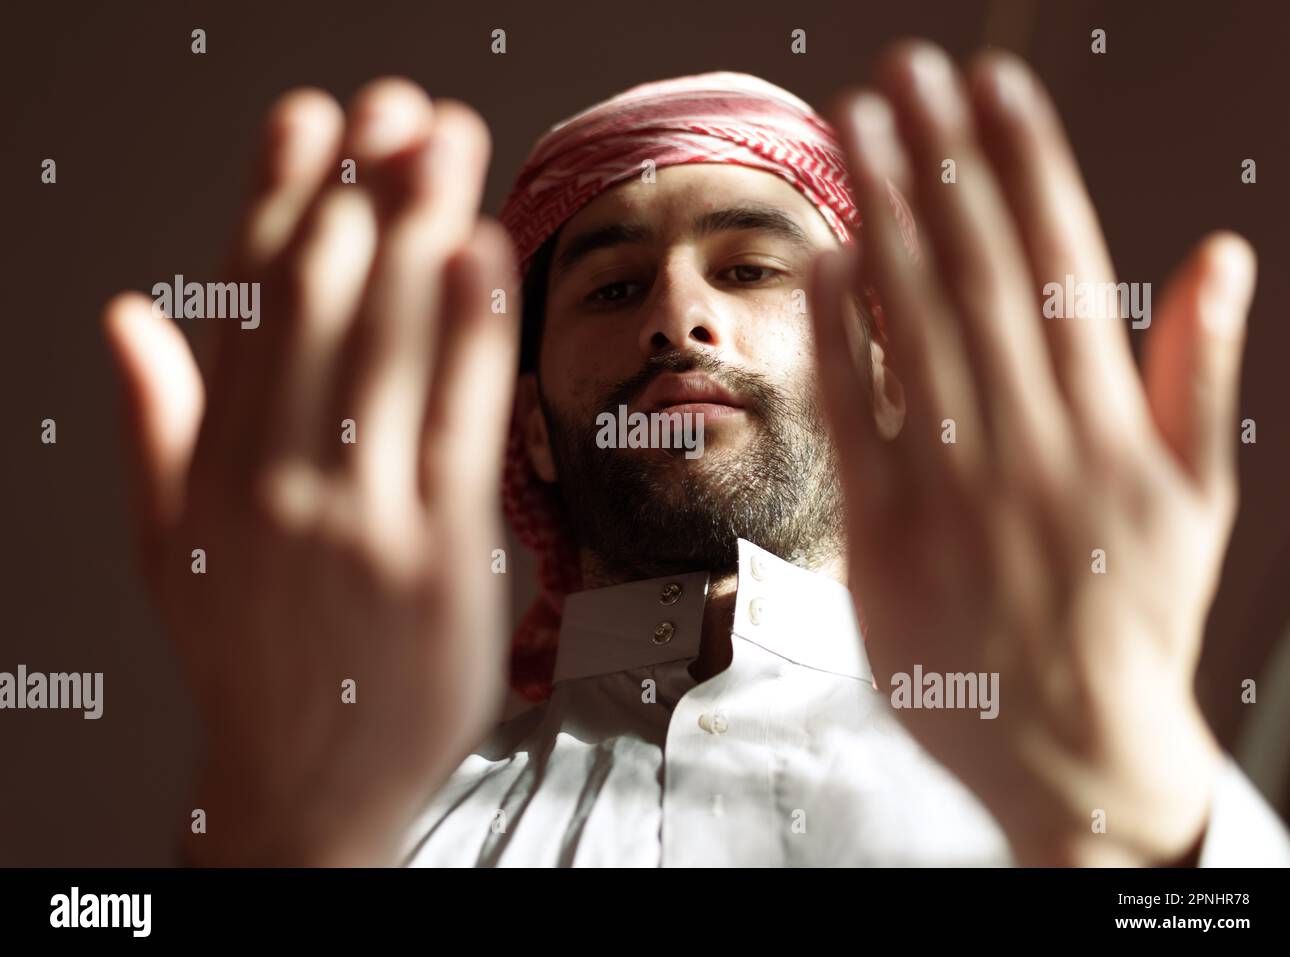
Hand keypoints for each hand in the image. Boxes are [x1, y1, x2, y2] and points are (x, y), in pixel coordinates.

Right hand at [103, 80, 519, 864]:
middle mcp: (274, 480)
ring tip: (446, 143)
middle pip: (322, 306)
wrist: (311, 785)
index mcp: (212, 466)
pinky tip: (481, 254)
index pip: (247, 306)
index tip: (310, 123)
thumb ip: (154, 426)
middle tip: (401, 106)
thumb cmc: (256, 658)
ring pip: (387, 347)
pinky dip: (470, 333)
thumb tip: (126, 314)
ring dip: (419, 229)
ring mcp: (357, 517)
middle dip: (363, 191)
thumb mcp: (173, 549)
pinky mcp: (436, 556)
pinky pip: (458, 424)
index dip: (281, 201)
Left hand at [811, 42, 1253, 864]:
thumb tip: (1220, 254)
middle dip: (942, 162)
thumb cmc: (1136, 616)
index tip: (994, 87)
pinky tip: (826, 258)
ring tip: (858, 129)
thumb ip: (1199, 373)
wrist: (1069, 749)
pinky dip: (842, 334)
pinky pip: (858, 416)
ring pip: (914, 329)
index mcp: (1115, 430)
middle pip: (978, 274)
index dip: (1026, 165)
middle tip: (906, 73)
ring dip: (883, 216)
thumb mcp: (1198, 502)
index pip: (1065, 265)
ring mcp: (956, 492)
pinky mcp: (887, 537)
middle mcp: (1035, 447)